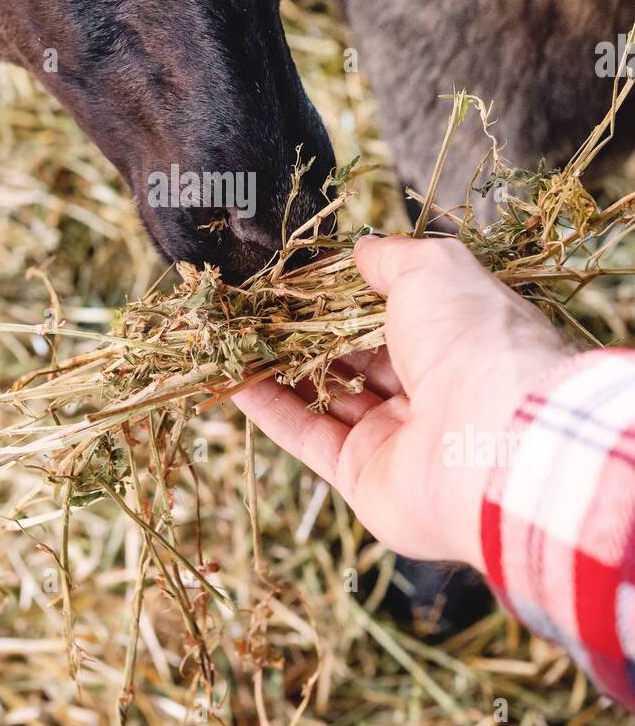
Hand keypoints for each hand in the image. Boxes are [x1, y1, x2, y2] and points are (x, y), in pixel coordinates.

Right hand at [233, 235, 569, 569]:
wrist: (492, 444)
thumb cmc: (475, 342)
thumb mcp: (435, 271)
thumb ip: (392, 259)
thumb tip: (363, 250)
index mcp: (456, 338)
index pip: (390, 312)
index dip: (343, 295)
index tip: (297, 276)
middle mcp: (429, 388)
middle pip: (354, 355)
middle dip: (305, 330)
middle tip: (255, 305)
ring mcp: (396, 436)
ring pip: (325, 394)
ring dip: (279, 366)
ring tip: (234, 336)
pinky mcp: (362, 475)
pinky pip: (307, 435)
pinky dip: (269, 408)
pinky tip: (233, 379)